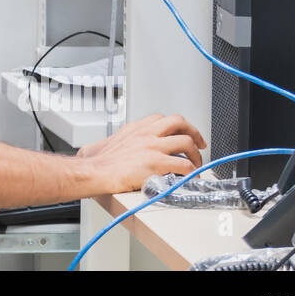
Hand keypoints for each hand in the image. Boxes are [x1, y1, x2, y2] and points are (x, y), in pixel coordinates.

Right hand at [82, 113, 206, 194]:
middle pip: (179, 122)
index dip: (176, 126)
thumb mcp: (105, 143)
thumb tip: (102, 149)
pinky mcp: (157, 163)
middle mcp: (146, 133)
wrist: (95, 172)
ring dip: (195, 154)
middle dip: (194, 132)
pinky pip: (184, 165)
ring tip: (196, 164)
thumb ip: (113, 143)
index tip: (181, 133)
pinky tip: (190, 177)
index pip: (162, 118)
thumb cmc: (98, 163)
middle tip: (199, 143)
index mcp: (135, 128)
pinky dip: (192, 172)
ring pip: (186, 142)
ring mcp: (153, 147)